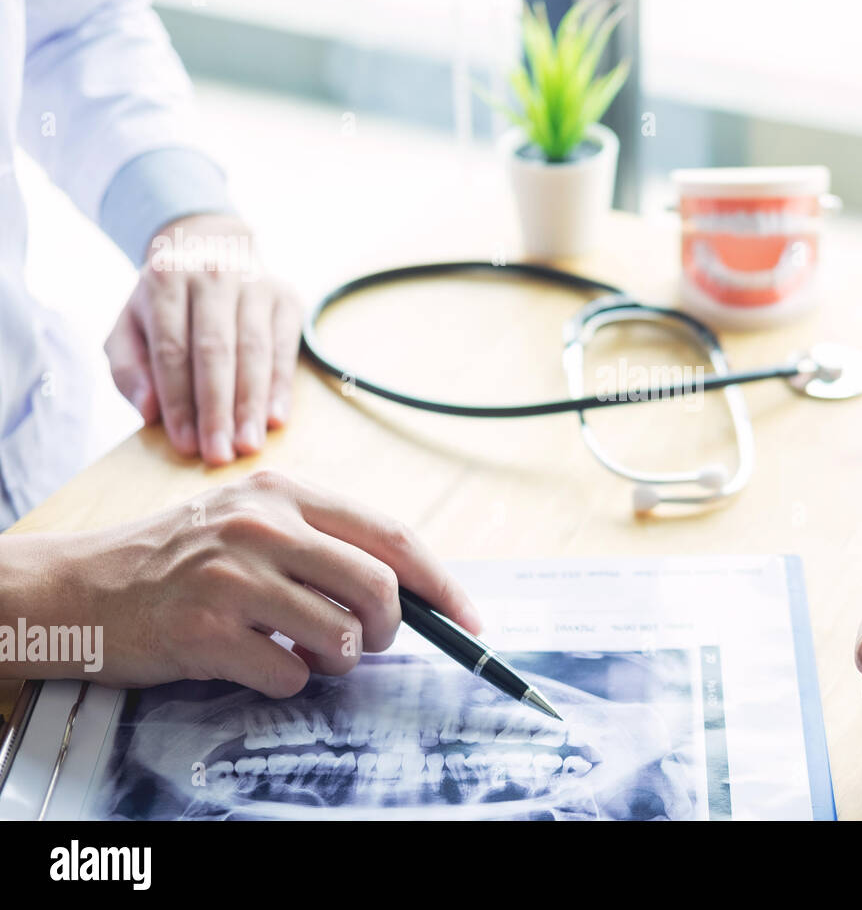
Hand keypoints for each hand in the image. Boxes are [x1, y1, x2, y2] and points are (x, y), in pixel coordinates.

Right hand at [26, 471, 481, 696]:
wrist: (81, 588)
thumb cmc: (179, 559)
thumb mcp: (251, 521)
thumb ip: (322, 541)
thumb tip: (410, 587)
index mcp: (285, 492)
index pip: (392, 536)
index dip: (441, 583)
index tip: (469, 619)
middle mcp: (262, 526)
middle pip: (379, 587)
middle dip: (390, 628)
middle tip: (370, 640)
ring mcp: (233, 577)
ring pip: (342, 635)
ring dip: (339, 659)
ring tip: (304, 649)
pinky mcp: (206, 629)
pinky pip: (291, 674)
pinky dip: (289, 680)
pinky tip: (258, 661)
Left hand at [104, 214, 302, 464]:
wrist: (212, 248)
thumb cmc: (166, 304)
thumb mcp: (129, 327)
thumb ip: (128, 369)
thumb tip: (149, 411)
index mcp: (165, 281)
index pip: (172, 351)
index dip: (179, 401)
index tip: (184, 444)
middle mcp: (212, 276)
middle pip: (216, 352)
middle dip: (218, 409)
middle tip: (219, 455)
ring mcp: (255, 284)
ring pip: (254, 352)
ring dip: (252, 404)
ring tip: (248, 445)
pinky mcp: (287, 297)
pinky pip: (285, 349)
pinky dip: (281, 386)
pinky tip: (276, 418)